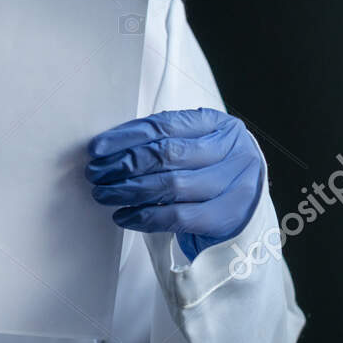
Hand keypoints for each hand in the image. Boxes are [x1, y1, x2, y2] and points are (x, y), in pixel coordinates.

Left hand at [85, 107, 262, 259]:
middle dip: (124, 164)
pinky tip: (124, 216)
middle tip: (96, 173)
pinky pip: (178, 217)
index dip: (126, 136)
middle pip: (167, 154)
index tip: (98, 148)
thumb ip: (164, 142)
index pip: (165, 125)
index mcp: (220, 126)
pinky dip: (145, 217)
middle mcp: (234, 152)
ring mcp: (236, 185)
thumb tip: (110, 150)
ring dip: (128, 190)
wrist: (246, 215)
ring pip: (171, 185)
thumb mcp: (196, 149)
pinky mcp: (227, 218)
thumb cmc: (211, 176)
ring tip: (104, 193)